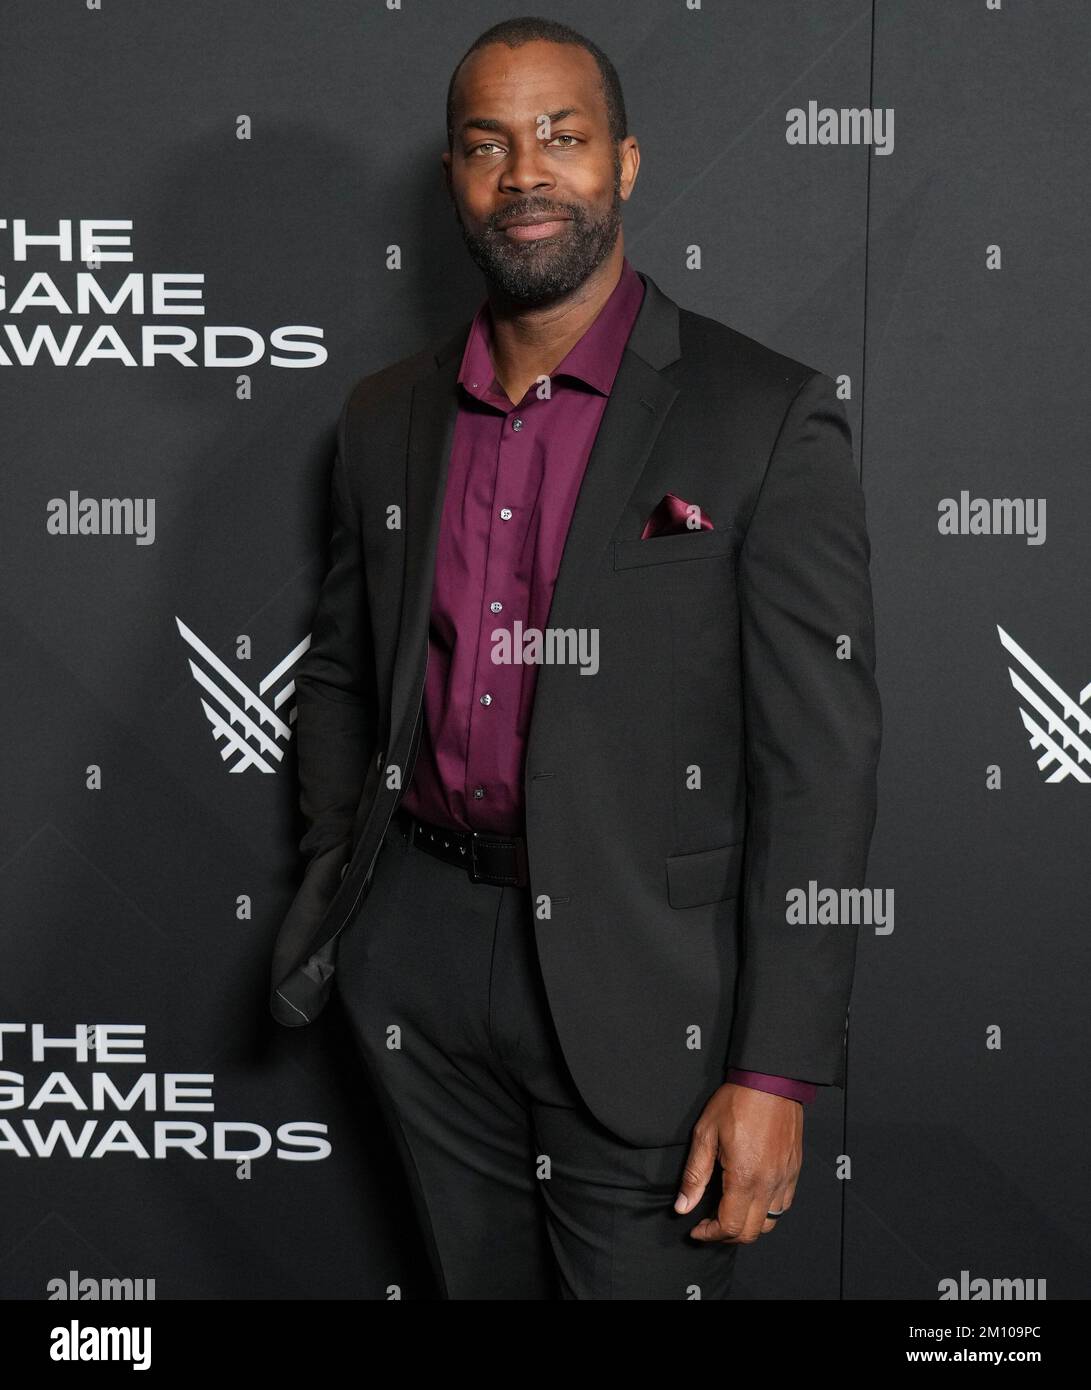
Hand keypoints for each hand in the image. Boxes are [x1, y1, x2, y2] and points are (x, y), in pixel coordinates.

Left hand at [674, 1082, 802, 1242]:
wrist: (771, 1081)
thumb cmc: (737, 1102)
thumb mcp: (705, 1134)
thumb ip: (694, 1175)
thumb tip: (683, 1206)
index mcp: (745, 1178)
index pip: (729, 1226)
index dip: (710, 1234)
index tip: (696, 1229)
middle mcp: (769, 1184)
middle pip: (751, 1232)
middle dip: (727, 1235)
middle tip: (709, 1224)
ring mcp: (785, 1179)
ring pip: (770, 1223)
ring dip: (748, 1225)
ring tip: (730, 1212)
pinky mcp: (794, 1171)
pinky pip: (783, 1205)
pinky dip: (767, 1211)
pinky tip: (751, 1198)